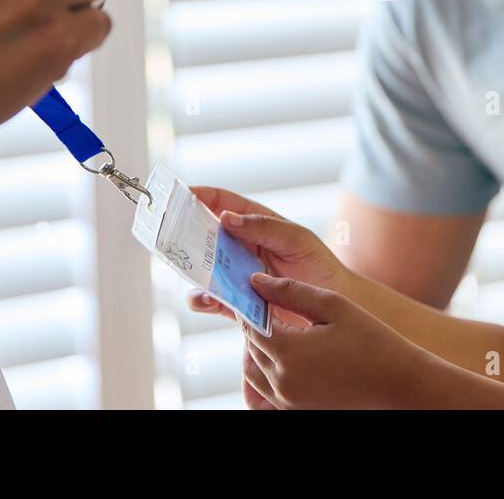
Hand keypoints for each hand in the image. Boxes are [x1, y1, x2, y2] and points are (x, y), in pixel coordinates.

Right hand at [185, 189, 347, 325]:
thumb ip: (264, 227)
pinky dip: (204, 300)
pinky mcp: (237, 304)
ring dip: (192, 269)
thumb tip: (226, 218)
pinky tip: (207, 299)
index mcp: (255, 224)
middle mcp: (241, 248)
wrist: (331, 309)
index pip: (222, 203)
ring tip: (191, 270)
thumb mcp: (298, 239)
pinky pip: (213, 300)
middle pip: (205, 236)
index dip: (200, 196)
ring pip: (203, 269)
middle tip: (171, 236)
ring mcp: (237, 276)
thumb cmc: (319, 266)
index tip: (179, 195)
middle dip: (186, 234)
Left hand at [241, 274, 428, 409]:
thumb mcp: (334, 306)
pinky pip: (265, 396)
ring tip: (282, 334)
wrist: (399, 383)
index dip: (254, 306)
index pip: (252, 324)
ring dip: (259, 352)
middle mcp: (282, 381)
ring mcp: (287, 402)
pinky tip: (285, 362)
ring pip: (253, 374)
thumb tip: (257, 282)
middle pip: (252, 348)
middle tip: (273, 309)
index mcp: (288, 351)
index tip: (261, 293)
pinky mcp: (296, 413)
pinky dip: (266, 377)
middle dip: (257, 326)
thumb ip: (291, 292)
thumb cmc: (371, 341)